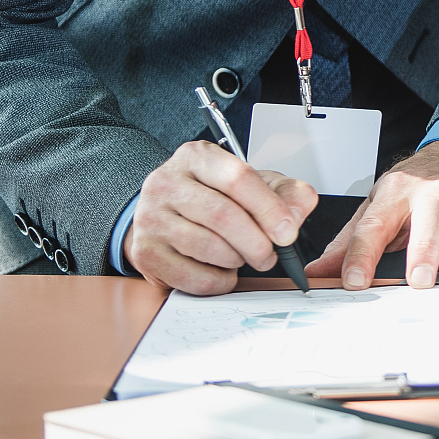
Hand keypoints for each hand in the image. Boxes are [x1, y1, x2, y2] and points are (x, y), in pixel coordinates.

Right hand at [123, 140, 317, 294]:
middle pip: (223, 216)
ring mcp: (151, 218)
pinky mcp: (145, 252)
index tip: (286, 231)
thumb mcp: (255, 184)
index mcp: (197, 157)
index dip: (268, 208)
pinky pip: (192, 276)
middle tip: (270, 255)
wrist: (167, 214)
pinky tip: (223, 270)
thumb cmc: (213, 197)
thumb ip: (286, 193)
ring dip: (237, 260)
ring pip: (207, 247)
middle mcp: (167, 182)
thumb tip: (293, 216)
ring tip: (243, 257)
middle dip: (256, 242)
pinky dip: (218, 280)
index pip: (238, 178)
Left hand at [303, 140, 438, 289]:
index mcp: (397, 192)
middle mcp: (434, 190)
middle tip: (419, 280)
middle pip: (429, 215)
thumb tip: (315, 273)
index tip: (354, 281)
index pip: (375, 223)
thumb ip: (349, 241)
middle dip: (424, 248)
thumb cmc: (417, 185)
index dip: (362, 253)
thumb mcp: (379, 204)